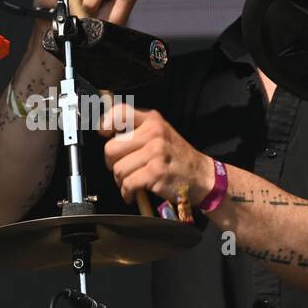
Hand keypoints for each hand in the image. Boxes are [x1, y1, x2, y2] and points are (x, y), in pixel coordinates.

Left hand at [98, 104, 213, 205]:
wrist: (202, 177)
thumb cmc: (177, 157)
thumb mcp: (161, 134)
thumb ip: (138, 130)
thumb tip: (107, 134)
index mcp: (153, 120)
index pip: (120, 113)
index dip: (106, 123)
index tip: (104, 134)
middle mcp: (154, 133)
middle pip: (111, 148)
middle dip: (112, 163)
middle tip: (122, 169)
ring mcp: (155, 152)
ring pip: (118, 169)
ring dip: (121, 181)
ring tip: (132, 182)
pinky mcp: (156, 173)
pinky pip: (127, 184)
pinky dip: (127, 193)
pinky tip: (133, 194)